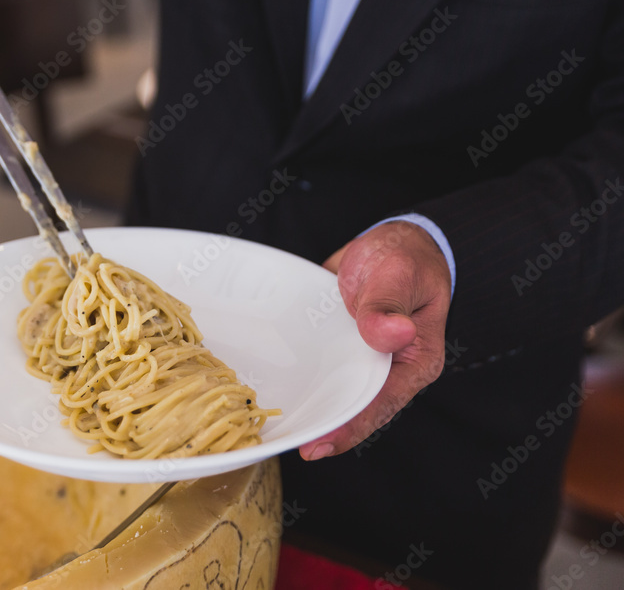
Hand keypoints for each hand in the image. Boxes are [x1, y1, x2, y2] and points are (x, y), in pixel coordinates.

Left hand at [298, 221, 451, 460]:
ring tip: (274, 427)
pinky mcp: (337, 347)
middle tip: (286, 442)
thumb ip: (387, 304)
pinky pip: (317, 367)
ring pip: (332, 390)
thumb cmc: (404, 258)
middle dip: (323, 425)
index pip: (381, 403)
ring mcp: (360, 359)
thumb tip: (391, 334)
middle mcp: (387, 368)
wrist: (389, 241)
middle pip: (353, 406)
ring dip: (308, 404)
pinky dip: (299, 377)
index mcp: (414, 361)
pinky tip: (271, 388)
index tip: (319, 444)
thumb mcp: (398, 274)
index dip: (349, 425)